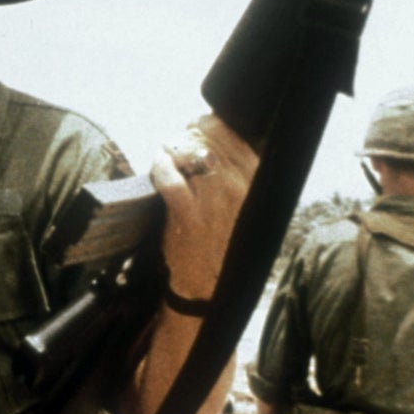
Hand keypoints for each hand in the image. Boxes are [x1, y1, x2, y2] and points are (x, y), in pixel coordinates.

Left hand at [151, 114, 257, 300]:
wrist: (210, 287)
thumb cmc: (223, 242)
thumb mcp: (243, 207)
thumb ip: (237, 175)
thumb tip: (215, 141)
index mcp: (256, 184)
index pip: (234, 137)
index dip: (209, 125)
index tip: (194, 126)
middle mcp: (239, 189)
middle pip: (210, 141)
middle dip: (187, 133)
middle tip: (173, 139)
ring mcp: (214, 203)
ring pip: (189, 155)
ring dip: (171, 147)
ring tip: (163, 150)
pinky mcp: (188, 217)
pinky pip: (171, 179)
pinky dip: (160, 166)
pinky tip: (158, 164)